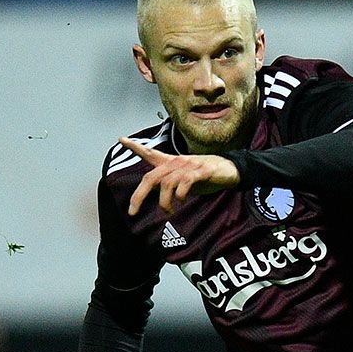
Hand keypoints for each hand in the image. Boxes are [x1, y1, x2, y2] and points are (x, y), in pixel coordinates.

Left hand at [121, 137, 238, 216]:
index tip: (121, 140)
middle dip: (139, 195)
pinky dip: (180, 194)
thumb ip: (169, 185)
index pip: (150, 153)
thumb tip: (154, 197)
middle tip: (132, 211)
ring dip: (164, 201)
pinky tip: (181, 201)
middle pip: (151, 177)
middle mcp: (177, 162)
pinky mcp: (202, 171)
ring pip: (166, 183)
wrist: (230, 170)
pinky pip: (185, 182)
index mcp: (172, 163)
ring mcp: (189, 166)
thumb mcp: (183, 180)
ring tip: (168, 211)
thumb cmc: (205, 176)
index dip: (136, 146)